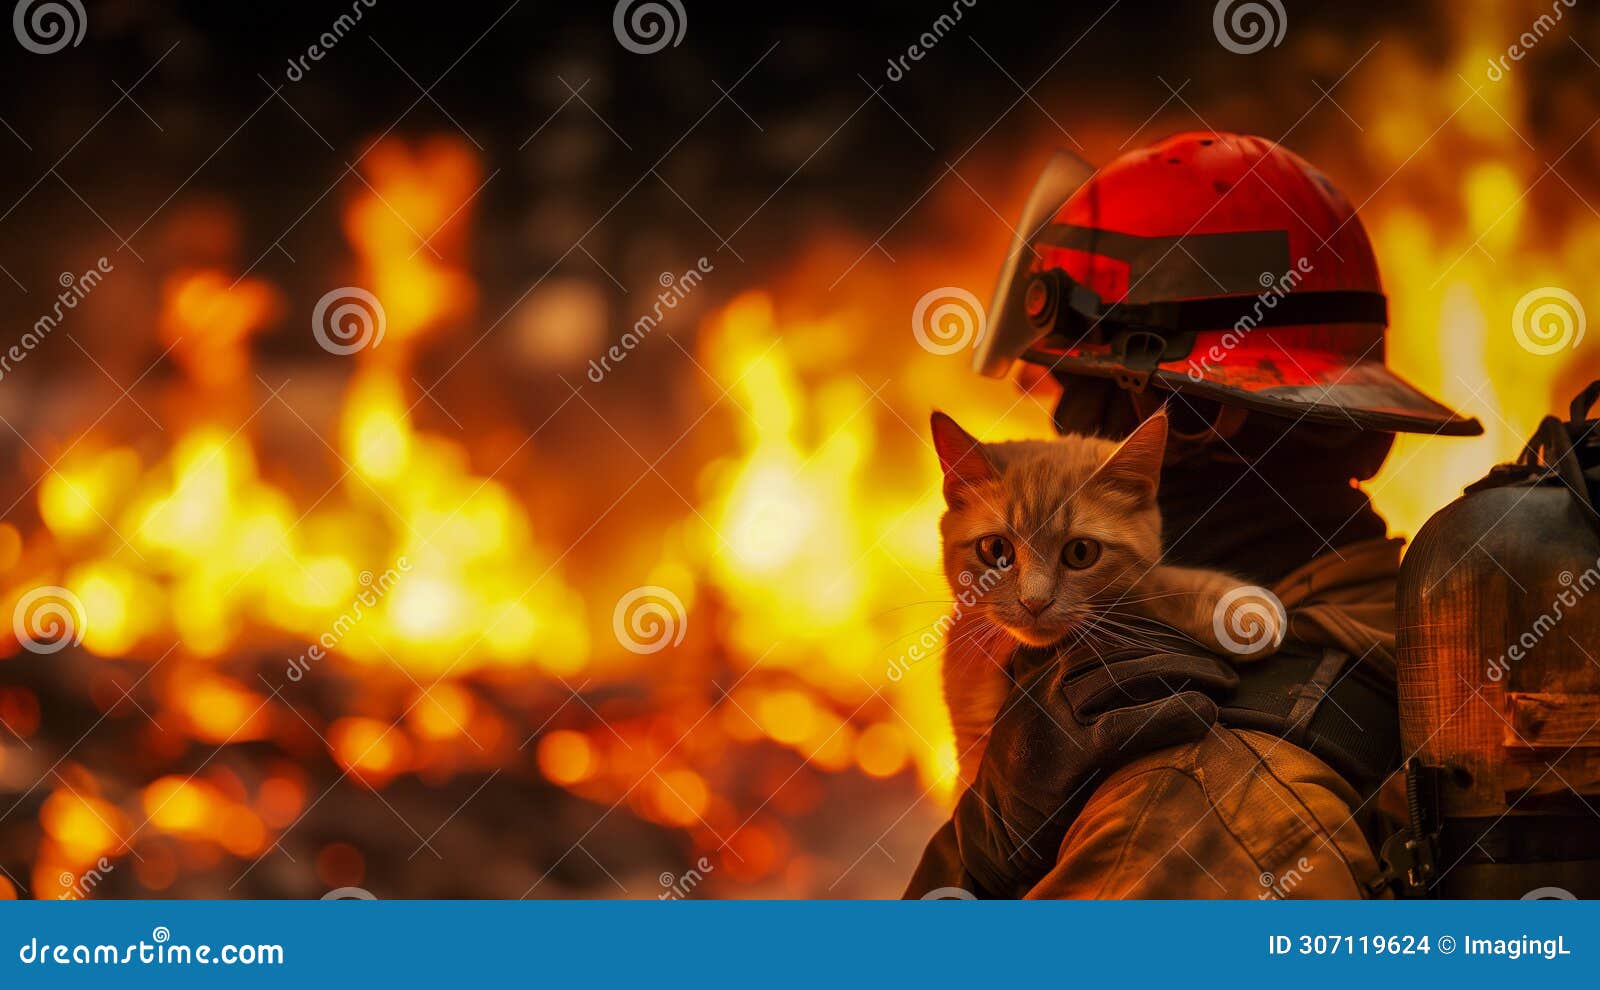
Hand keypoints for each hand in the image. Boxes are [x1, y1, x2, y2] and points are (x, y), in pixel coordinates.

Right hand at [906, 623, 1236, 898]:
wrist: (989, 837)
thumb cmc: (1031, 785)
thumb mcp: (1045, 725)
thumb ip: (1078, 698)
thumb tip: (1150, 676)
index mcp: (1039, 674)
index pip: (1106, 636)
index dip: (1157, 636)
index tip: (1198, 644)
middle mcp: (1041, 686)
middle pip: (1120, 649)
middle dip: (1178, 651)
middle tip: (1223, 669)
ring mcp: (1048, 717)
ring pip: (1126, 676)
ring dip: (1185, 674)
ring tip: (1225, 685)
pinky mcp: (1061, 755)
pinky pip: (1127, 724)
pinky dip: (1173, 714)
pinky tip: (1205, 714)